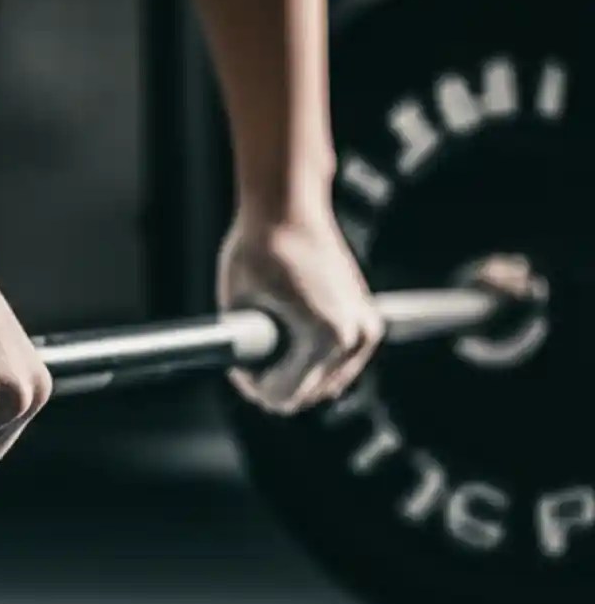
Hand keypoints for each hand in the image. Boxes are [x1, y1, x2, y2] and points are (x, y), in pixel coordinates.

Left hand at [217, 210, 382, 414]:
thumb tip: (244, 377)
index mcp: (327, 337)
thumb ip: (242, 349)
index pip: (284, 396)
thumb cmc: (258, 248)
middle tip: (247, 358)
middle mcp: (356, 337)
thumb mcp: (235, 307)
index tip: (236, 366)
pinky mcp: (368, 319)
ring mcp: (367, 329)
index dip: (250, 386)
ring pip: (324, 383)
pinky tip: (288, 341)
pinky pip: (336, 363)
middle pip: (307, 395)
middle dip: (274, 382)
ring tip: (265, 343)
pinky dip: (312, 361)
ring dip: (295, 373)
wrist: (288, 207)